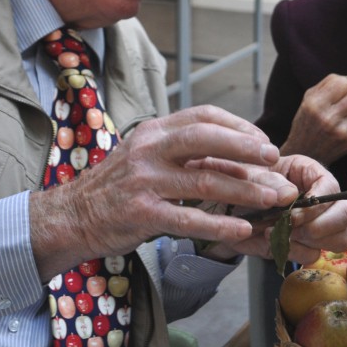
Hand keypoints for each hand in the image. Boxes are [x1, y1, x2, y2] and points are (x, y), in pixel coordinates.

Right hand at [29, 105, 293, 279]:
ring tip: (271, 199)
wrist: (72, 216)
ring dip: (244, 191)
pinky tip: (241, 230)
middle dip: (246, 148)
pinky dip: (218, 225)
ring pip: (204, 181)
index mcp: (154, 130)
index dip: (238, 126)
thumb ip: (183, 150)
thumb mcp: (146, 155)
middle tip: (275, 159)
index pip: (203, 116)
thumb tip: (236, 150)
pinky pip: (188, 220)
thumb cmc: (118, 186)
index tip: (263, 141)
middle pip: (205, 139)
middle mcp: (148, 150)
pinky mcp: (141, 214)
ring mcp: (144, 182)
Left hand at [200, 154, 346, 263]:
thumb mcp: (248, 174)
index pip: (332, 188)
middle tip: (293, 228)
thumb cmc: (239, 183)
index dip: (317, 204)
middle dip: (321, 227)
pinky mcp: (305, 244)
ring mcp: (317, 224)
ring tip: (281, 234)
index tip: (294, 214)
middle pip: (346, 216)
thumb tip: (291, 195)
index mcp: (311, 173)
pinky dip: (293, 252)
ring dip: (309, 241)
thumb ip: (269, 181)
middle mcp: (320, 199)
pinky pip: (313, 255)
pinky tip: (273, 241)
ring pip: (339, 240)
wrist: (223, 209)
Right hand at [280, 74, 346, 163]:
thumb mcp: (309, 99)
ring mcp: (343, 131)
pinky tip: (346, 122)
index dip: (342, 83)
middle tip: (346, 98)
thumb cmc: (307, 121)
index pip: (342, 83)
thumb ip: (329, 82)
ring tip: (344, 111)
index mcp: (315, 105)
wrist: (305, 154)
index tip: (337, 90)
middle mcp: (329, 119)